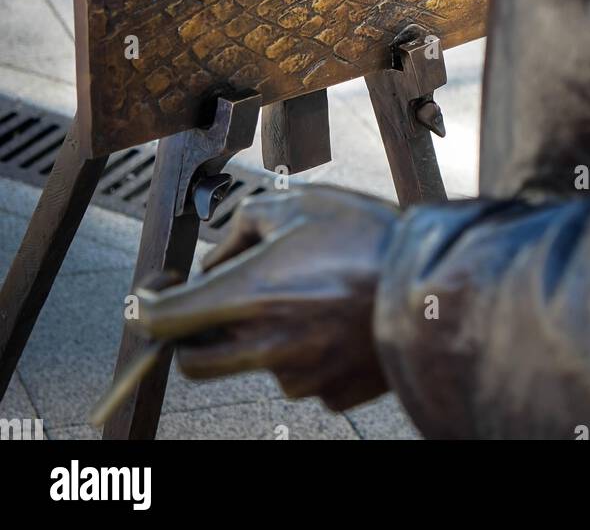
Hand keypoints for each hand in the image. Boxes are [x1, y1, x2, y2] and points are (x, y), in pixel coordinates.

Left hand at [136, 186, 398, 410]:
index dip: (147, 304)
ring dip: (257, 335)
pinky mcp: (331, 393)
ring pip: (251, 364)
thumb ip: (244, 223)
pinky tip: (333, 315)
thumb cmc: (368, 235)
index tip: (160, 287)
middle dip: (191, 332)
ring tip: (307, 290)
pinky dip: (301, 350)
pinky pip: (298, 375)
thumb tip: (220, 257)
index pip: (163, 321)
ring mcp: (299, 376)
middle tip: (211, 300)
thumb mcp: (298, 201)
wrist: (437, 283)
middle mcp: (267, 345)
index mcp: (251, 295)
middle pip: (193, 361)